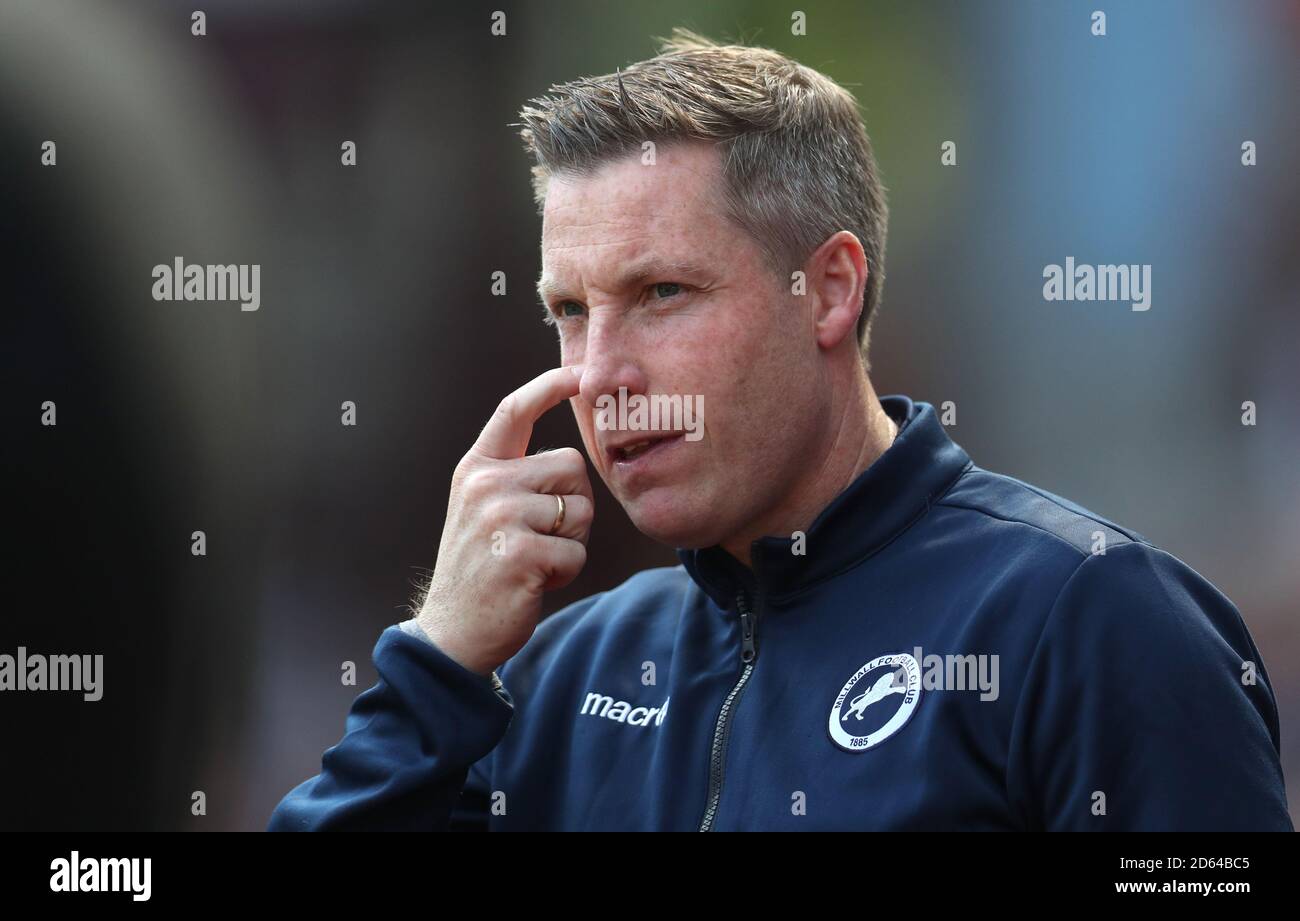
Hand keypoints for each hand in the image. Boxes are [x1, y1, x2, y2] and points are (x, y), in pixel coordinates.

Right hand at [417, 366, 593, 676]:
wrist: (452, 631)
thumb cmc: (481, 570)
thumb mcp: (484, 511)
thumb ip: (514, 479)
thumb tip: (570, 462)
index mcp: (476, 469)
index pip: (515, 411)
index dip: (550, 385)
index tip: (579, 373)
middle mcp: (486, 485)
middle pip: (572, 467)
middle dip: (573, 504)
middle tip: (541, 538)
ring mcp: (501, 517)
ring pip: (580, 511)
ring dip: (570, 542)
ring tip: (533, 560)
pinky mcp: (521, 554)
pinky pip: (576, 552)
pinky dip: (566, 572)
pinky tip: (533, 583)